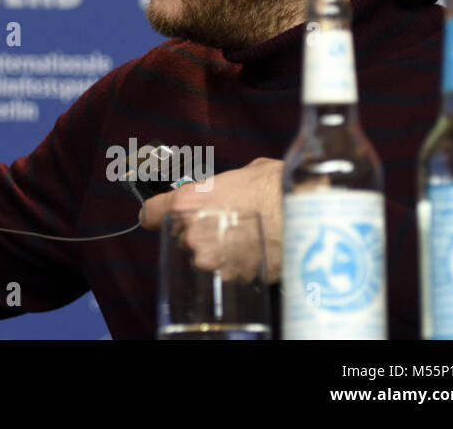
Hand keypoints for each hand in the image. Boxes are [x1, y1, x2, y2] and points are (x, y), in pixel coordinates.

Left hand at [140, 157, 283, 283]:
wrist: (304, 214)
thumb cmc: (274, 187)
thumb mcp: (240, 174)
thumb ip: (218, 186)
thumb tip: (221, 190)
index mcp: (185, 203)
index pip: (149, 215)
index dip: (155, 215)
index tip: (159, 216)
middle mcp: (190, 234)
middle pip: (179, 238)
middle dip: (196, 232)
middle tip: (222, 223)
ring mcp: (210, 260)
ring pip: (202, 257)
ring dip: (214, 251)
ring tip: (240, 239)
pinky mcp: (230, 278)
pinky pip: (223, 272)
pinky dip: (233, 265)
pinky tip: (251, 253)